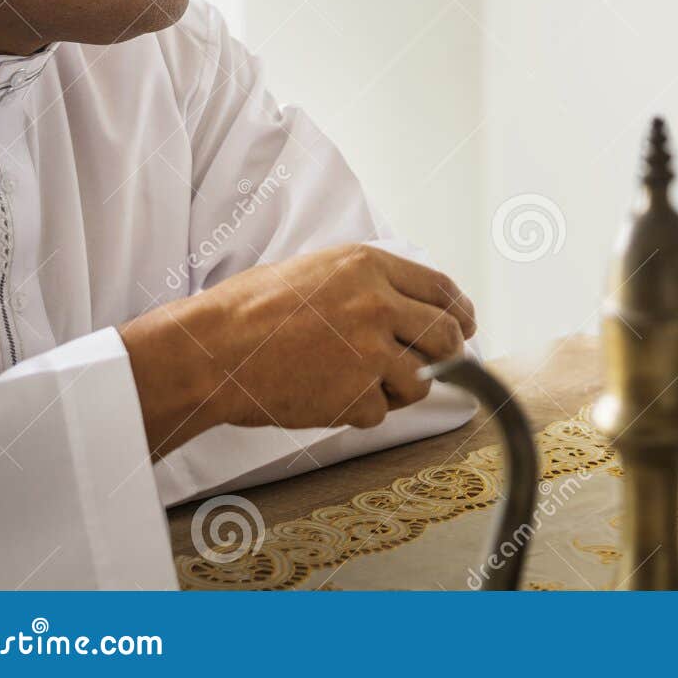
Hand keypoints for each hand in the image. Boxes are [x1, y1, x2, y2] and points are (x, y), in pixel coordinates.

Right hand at [120, 244, 476, 457]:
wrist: (212, 351)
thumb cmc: (251, 310)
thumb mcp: (318, 270)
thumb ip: (369, 282)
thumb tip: (413, 305)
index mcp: (368, 266)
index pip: (440, 288)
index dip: (460, 310)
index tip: (466, 324)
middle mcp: (376, 305)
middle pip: (446, 336)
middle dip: (447, 354)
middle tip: (434, 363)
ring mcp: (369, 352)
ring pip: (421, 380)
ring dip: (400, 387)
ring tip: (361, 380)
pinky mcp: (355, 394)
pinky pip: (382, 411)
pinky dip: (362, 411)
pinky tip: (330, 395)